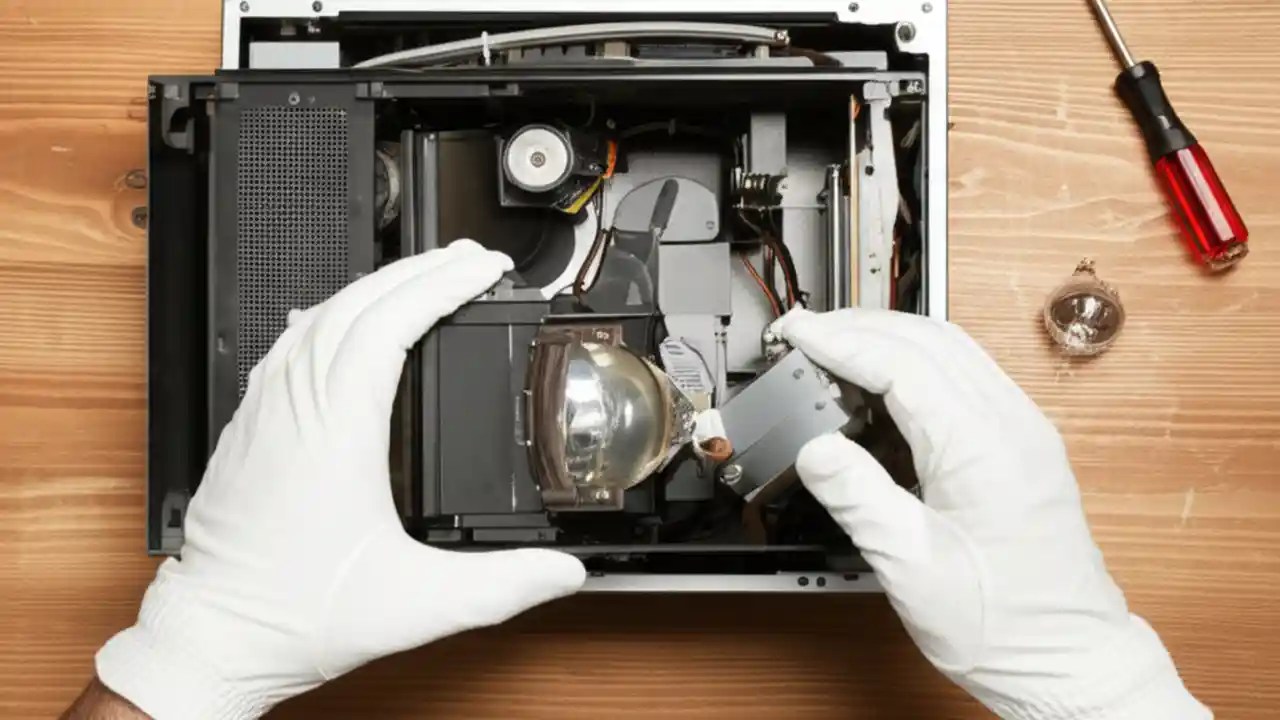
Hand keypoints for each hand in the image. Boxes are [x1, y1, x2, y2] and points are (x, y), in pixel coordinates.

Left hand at [96, 241, 585, 718]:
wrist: (213, 636)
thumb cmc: (292, 614)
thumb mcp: (418, 605)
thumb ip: (501, 587)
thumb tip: (563, 570)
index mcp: (336, 430)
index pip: (390, 322)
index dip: (443, 284)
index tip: (485, 269)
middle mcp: (295, 406)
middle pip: (357, 301)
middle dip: (420, 269)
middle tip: (472, 259)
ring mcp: (266, 410)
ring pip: (320, 313)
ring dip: (376, 283)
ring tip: (422, 275)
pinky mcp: (250, 424)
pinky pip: (290, 340)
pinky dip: (330, 312)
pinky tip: (339, 316)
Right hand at [776, 309, 1209, 719]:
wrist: (1068, 658)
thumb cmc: (1002, 625)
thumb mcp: (911, 566)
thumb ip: (858, 497)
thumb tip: (813, 448)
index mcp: (983, 445)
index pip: (901, 362)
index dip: (839, 341)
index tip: (794, 333)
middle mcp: (1011, 424)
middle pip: (928, 339)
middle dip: (858, 326)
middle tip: (801, 334)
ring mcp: (1022, 430)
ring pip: (951, 350)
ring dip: (888, 338)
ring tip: (832, 348)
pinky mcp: (1021, 444)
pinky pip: (967, 376)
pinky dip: (916, 362)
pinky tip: (884, 382)